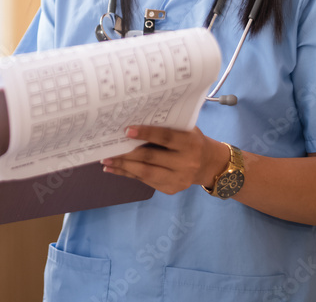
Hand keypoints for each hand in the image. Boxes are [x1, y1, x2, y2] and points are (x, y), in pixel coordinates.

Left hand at [99, 126, 229, 194]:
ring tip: (106, 162)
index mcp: (190, 143)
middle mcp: (186, 162)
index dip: (146, 133)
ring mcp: (179, 179)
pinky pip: (146, 181)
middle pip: (151, 158)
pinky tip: (115, 170)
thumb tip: (133, 125)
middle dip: (127, 154)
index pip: (165, 137)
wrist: (209, 164)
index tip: (126, 130)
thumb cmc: (191, 141)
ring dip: (123, 167)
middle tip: (107, 150)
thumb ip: (166, 127)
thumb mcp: (186, 130)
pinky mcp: (171, 189)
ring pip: (146, 173)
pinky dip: (129, 175)